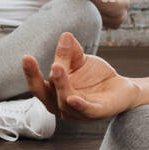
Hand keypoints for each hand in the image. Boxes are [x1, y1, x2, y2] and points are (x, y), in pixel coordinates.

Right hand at [23, 32, 139, 120]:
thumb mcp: (81, 61)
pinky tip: (73, 98)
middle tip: (29, 59)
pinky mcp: (96, 113)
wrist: (122, 89)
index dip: (30, 72)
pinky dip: (79, 105)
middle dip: (35, 78)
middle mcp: (61, 105)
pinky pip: (85, 110)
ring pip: (64, 100)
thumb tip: (65, 36)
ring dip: (60, 85)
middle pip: (44, 94)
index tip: (26, 57)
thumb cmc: (95, 77)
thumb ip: (71, 52)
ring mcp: (77, 112)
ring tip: (58, 67)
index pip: (37, 84)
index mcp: (53, 93)